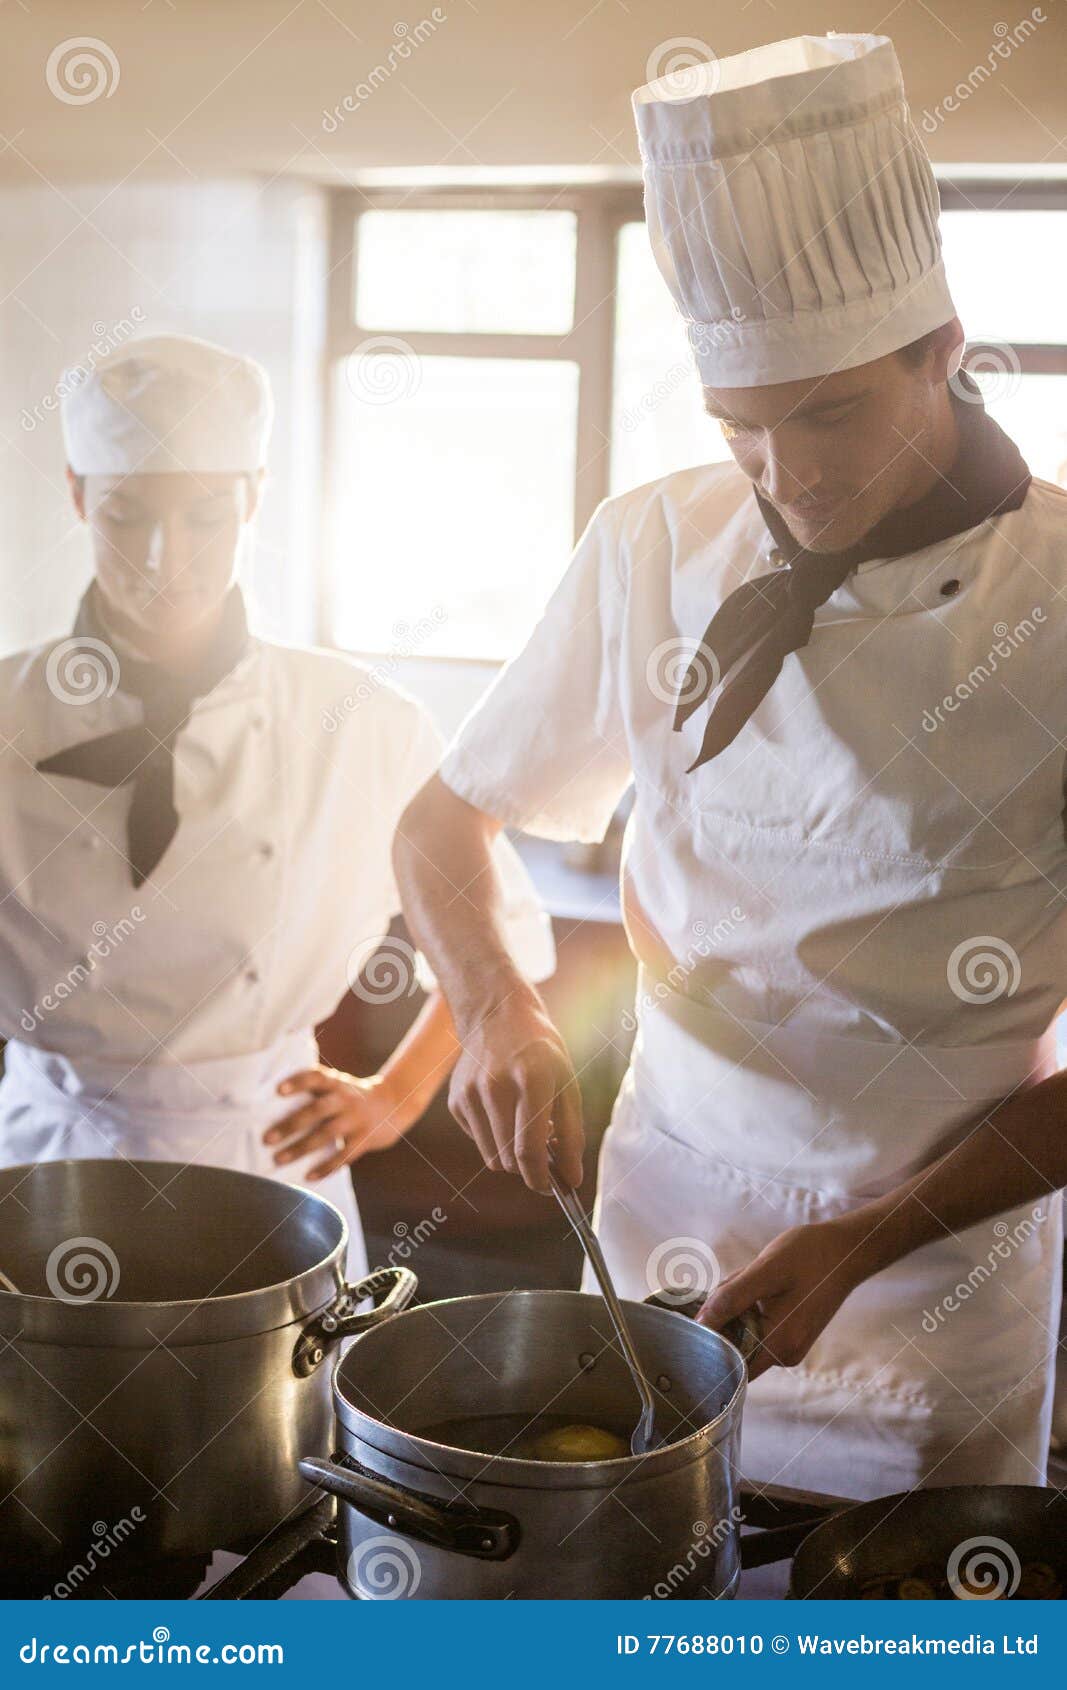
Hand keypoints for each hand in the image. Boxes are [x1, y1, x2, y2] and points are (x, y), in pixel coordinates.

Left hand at [264, 1065, 411, 1179]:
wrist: (393, 1105)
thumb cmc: (351, 1096)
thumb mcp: (339, 1085)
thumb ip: (315, 1090)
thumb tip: (271, 1102)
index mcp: (337, 1083)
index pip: (316, 1077)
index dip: (298, 1082)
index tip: (278, 1090)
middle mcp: (346, 1099)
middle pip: (317, 1110)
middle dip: (291, 1125)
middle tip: (266, 1139)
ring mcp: (357, 1120)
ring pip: (327, 1135)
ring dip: (301, 1148)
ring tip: (278, 1159)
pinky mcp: (365, 1139)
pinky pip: (344, 1156)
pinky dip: (326, 1167)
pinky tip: (308, 1177)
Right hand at [449, 985, 582, 1192]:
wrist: (497, 1014)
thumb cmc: (541, 1051)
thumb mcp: (567, 1083)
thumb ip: (572, 1134)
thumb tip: (572, 1179)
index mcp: (532, 1079)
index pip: (529, 1149)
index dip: (540, 1178)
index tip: (549, 1187)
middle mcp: (495, 1086)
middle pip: (509, 1159)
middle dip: (528, 1168)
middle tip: (542, 1156)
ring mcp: (470, 1093)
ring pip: (491, 1156)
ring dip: (510, 1155)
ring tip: (523, 1127)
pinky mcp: (455, 1100)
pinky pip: (477, 1140)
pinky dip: (494, 1137)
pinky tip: (502, 1109)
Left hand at [696, 1217, 873, 1380]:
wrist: (845, 1250)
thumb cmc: (809, 1256)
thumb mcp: (765, 1271)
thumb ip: (730, 1298)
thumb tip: (699, 1322)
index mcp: (779, 1346)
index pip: (730, 1365)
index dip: (709, 1344)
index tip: (700, 1314)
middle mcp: (784, 1355)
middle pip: (734, 1347)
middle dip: (724, 1317)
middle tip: (735, 1283)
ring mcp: (788, 1346)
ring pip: (743, 1333)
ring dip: (737, 1308)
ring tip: (754, 1279)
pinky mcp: (789, 1334)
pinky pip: (756, 1326)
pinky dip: (749, 1306)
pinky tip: (762, 1283)